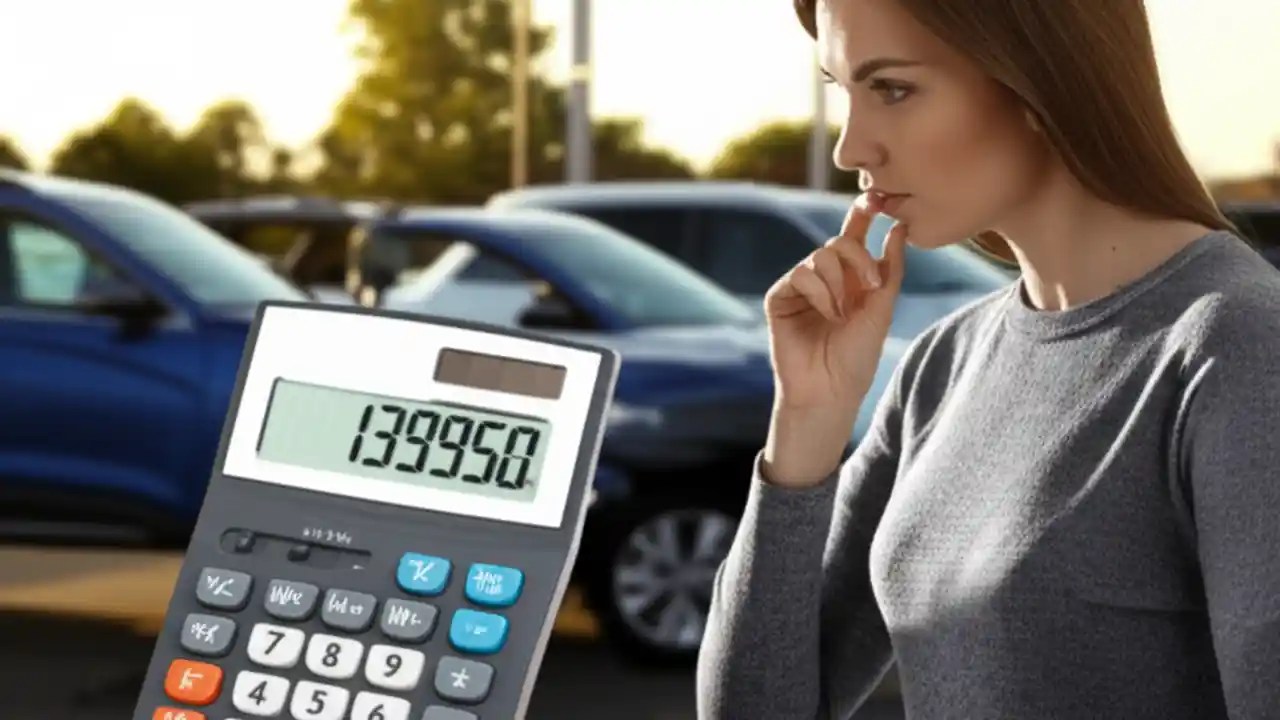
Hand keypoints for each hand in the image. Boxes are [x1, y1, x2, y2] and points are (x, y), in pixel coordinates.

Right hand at [763, 191, 907, 412]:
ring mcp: (800, 287)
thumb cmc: (857, 357)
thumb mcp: (882, 309)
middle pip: (838, 241)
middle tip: (870, 287)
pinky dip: (819, 292)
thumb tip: (898, 228)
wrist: (830, 390)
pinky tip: (827, 314)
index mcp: (850, 278)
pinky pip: (800, 274)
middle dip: (857, 258)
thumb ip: (890, 269)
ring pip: (819, 256)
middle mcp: (824, 279)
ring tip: (842, 315)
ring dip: (838, 283)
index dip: (861, 214)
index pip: (854, 236)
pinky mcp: (780, 297)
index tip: (874, 198)